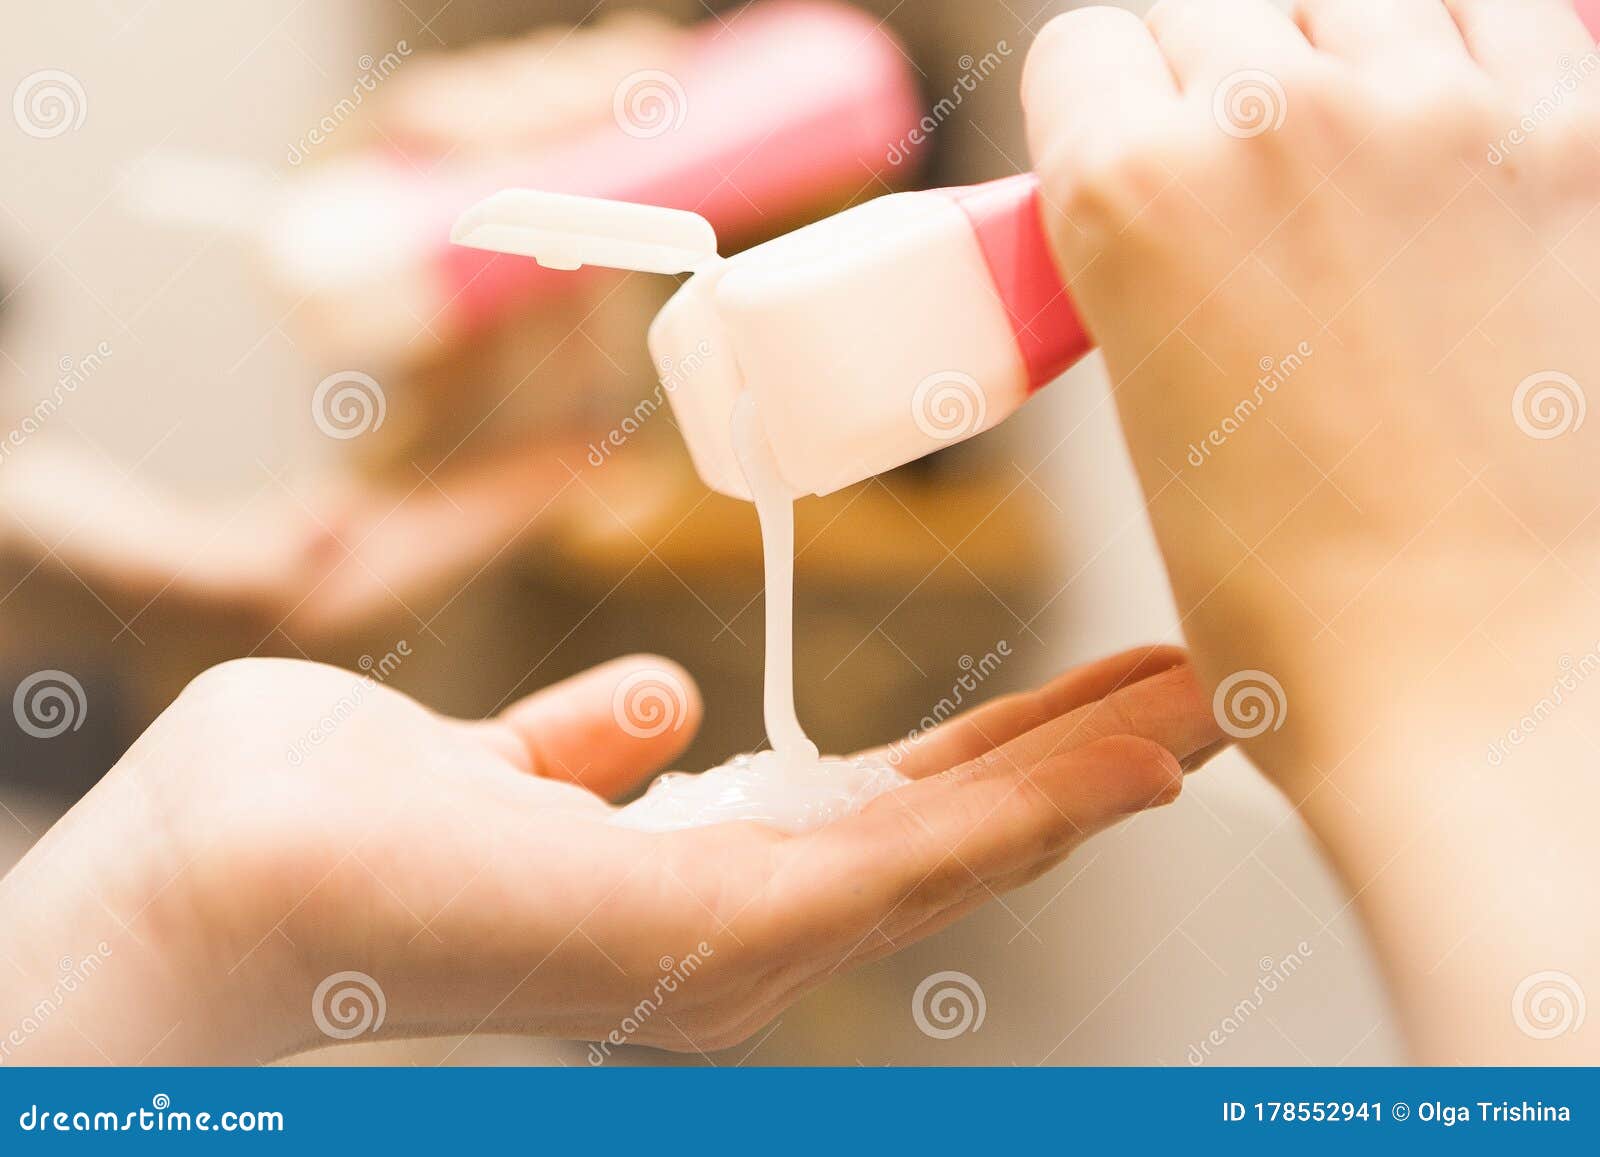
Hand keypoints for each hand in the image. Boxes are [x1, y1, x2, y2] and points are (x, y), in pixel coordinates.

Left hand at [0, 646, 1218, 1063]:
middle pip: (953, 832)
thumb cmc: (341, 819)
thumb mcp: (503, 769)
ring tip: (1214, 710)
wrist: (240, 865)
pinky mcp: (733, 925)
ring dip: (1097, 777)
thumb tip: (657, 710)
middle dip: (1085, 763)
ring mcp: (748, 939)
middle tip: (1211, 695)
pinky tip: (1135, 764)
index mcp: (700, 881)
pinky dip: (1038, 812)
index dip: (1004, 758)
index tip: (1098, 703)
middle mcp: (746, 930)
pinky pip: (917, 858)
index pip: (888, 810)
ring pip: (966, 847)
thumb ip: (584, 752)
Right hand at [1023, 0, 1599, 1062]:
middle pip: (1208, 3)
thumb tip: (1178, 197)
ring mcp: (1442, 113)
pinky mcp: (1582, 136)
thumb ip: (1150, 264)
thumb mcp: (1149, 417)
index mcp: (1129, 197)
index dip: (1103, 106)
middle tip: (1246, 185)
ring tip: (1361, 165)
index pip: (1080, 42)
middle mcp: (1275, 119)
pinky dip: (1472, 57)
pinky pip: (1504, 13)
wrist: (1494, 689)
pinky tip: (1464, 149)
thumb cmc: (1306, 606)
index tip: (1132, 153)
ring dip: (1339, 51)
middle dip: (1209, 80)